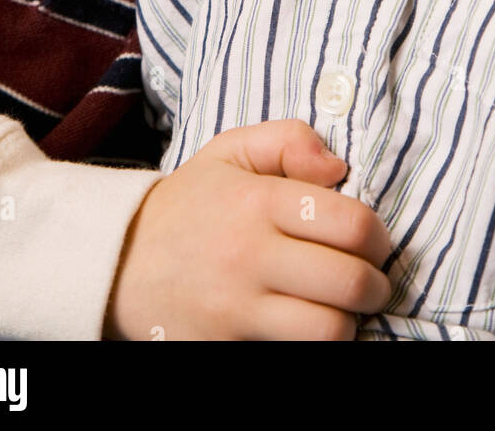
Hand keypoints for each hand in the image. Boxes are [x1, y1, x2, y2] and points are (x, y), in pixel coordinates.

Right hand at [103, 118, 391, 340]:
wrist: (114, 262)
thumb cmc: (187, 205)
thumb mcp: (229, 152)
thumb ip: (288, 140)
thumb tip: (339, 168)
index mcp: (257, 202)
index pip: (351, 225)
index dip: (379, 238)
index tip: (374, 243)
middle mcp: (250, 256)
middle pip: (351, 284)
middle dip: (377, 286)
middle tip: (371, 282)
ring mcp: (236, 309)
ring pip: (329, 331)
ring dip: (348, 323)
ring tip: (341, 309)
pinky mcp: (225, 347)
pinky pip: (295, 354)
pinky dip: (313, 345)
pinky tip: (307, 327)